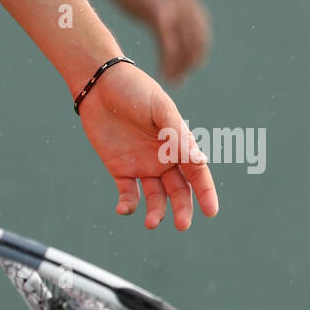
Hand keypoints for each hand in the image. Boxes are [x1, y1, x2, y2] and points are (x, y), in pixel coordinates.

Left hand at [75, 60, 217, 229]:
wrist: (99, 83)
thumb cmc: (134, 89)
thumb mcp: (159, 108)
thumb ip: (176, 134)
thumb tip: (200, 160)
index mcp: (178, 144)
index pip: (197, 173)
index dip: (206, 193)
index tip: (211, 211)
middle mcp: (164, 158)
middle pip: (179, 191)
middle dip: (182, 209)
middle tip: (181, 225)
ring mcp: (142, 165)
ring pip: (155, 197)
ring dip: (156, 212)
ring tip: (151, 222)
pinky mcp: (120, 168)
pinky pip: (128, 193)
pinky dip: (128, 205)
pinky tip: (124, 208)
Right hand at [101, 0, 210, 83]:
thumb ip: (165, 6)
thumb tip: (167, 22)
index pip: (200, 27)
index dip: (199, 48)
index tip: (193, 64)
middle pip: (196, 38)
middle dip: (191, 60)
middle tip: (183, 76)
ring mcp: (172, 5)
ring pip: (184, 44)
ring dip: (180, 65)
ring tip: (174, 80)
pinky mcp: (158, 13)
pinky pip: (168, 44)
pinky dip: (168, 61)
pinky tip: (163, 73)